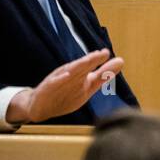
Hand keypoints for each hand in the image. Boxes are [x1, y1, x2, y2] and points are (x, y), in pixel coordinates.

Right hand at [6, 49, 123, 124]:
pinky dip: (59, 79)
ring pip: (69, 72)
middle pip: (81, 67)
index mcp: (80, 75)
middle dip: (91, 60)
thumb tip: (121, 61)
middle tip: (102, 53)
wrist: (39, 106)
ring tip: (87, 61)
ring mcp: (58, 82)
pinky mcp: (47, 89)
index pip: (90, 67)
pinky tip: (65, 75)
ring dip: (78, 66)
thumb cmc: (65, 92)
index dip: (98, 61)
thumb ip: (103, 74)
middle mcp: (69, 76)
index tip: (107, 53)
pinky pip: (53, 83)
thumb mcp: (86, 85)